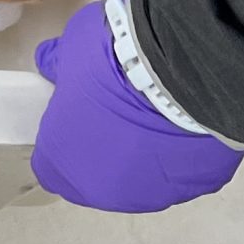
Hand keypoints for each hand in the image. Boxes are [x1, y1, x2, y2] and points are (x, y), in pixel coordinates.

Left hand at [31, 0, 243, 211]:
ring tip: (154, 117)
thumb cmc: (112, 61)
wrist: (183, 68)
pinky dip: (178, 153)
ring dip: (141, 157)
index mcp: (64, 163)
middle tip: (114, 113)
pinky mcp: (195, 185)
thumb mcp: (70, 49)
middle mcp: (107, 191)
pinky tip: (184, 122)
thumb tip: (48, 63)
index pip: (50, 167)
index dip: (60, 141)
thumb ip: (56, 64)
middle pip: (95, 178)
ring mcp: (154, 194)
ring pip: (139, 180)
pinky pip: (179, 171)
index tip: (72, 118)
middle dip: (100, 151)